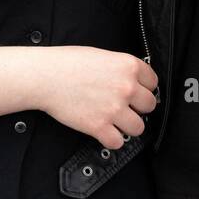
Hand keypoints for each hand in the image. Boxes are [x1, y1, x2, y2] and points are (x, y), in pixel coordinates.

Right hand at [40, 46, 159, 149]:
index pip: (153, 83)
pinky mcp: (99, 126)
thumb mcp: (102, 56)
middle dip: (138, 107)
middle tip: (125, 107)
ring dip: (127, 126)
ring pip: (138, 127)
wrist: (45, 76)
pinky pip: (118, 142)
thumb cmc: (68, 63)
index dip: (143, 88)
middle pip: (149, 106)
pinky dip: (111, 140)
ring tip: (116, 121)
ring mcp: (114, 108)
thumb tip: (132, 81)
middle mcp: (126, 87)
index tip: (136, 92)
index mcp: (128, 66)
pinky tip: (104, 132)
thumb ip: (121, 69)